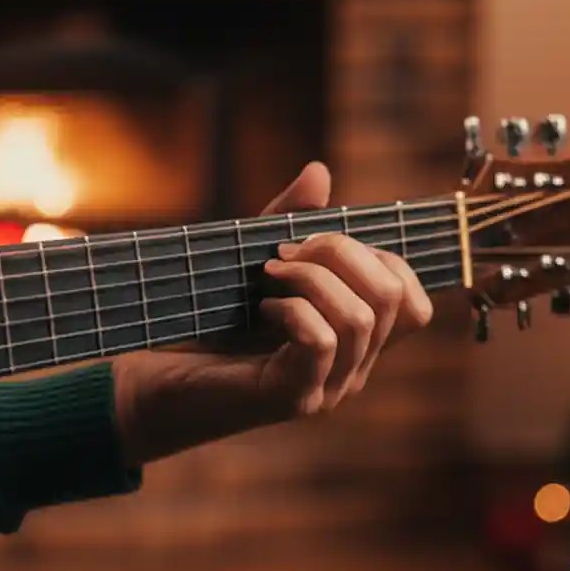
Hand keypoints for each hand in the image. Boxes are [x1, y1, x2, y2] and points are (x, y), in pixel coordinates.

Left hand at [111, 162, 433, 463]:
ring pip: (361, 319)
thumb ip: (292, 221)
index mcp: (357, 343)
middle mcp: (353, 371)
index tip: (317, 243)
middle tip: (285, 251)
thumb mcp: (257, 263)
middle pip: (393, 298)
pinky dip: (292, 310)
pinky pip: (321, 342)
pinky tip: (262, 309)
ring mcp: (327, 389)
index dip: (379, 258)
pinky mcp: (291, 399)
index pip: (414, 303)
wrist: (155, 380)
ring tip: (268, 276)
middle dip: (342, 253)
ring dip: (311, 279)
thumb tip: (319, 171)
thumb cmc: (208, 326)